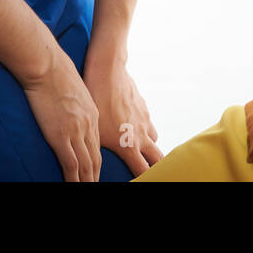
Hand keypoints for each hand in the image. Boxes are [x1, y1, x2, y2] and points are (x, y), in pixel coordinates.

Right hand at [19, 48, 102, 180]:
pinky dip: (73, 179)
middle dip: (96, 177)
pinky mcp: (61, 135)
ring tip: (89, 191)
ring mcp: (76, 131)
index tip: (96, 174)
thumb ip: (76, 104)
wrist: (48, 66)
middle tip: (96, 187)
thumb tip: (69, 110)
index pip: (97, 146)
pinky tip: (73, 186)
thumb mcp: (75, 90)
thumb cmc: (56, 72)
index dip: (97, 163)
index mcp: (93, 115)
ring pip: (86, 165)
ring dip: (88, 181)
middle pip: (96, 159)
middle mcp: (89, 125)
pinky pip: (70, 164)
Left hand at [83, 59, 162, 175]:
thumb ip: (99, 152)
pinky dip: (143, 126)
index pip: (143, 171)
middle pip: (158, 158)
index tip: (141, 180)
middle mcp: (141, 134)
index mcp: (129, 145)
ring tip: (139, 146)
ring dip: (149, 145)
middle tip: (152, 170)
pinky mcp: (143, 106)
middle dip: (157, 166)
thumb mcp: (94, 132)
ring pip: (154, 138)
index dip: (144, 178)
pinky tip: (131, 122)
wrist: (108, 72)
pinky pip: (147, 121)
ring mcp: (144, 119)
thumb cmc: (96, 102)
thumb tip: (94, 165)